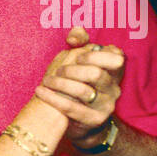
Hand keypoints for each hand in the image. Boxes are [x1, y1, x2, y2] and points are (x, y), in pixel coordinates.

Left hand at [33, 26, 125, 146]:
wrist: (79, 120)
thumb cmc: (77, 84)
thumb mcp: (80, 61)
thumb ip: (80, 42)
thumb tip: (74, 35)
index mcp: (114, 71)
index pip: (116, 57)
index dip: (94, 55)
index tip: (76, 56)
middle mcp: (114, 87)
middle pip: (96, 73)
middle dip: (72, 70)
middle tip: (57, 71)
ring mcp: (107, 105)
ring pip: (83, 91)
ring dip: (59, 84)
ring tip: (46, 81)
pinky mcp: (94, 119)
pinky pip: (71, 108)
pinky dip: (52, 98)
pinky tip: (40, 92)